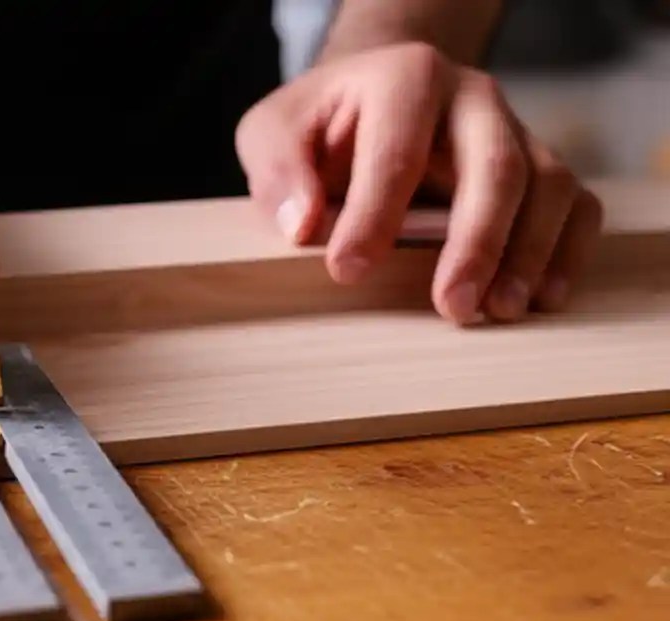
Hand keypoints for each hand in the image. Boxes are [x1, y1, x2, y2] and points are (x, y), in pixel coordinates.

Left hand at [236, 42, 602, 324]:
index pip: (396, 151)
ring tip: (502, 311)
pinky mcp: (536, 167)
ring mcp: (513, 130)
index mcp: (405, 79)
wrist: (370, 99)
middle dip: (477, 242)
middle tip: (454, 307)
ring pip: (547, 185)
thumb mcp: (274, 132)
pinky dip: (567, 251)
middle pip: (495, 165)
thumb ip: (279, 171)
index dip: (373, 216)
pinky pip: (576, 204)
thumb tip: (302, 227)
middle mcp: (472, 98)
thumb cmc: (319, 125)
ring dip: (530, 254)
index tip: (347, 271)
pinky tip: (544, 299)